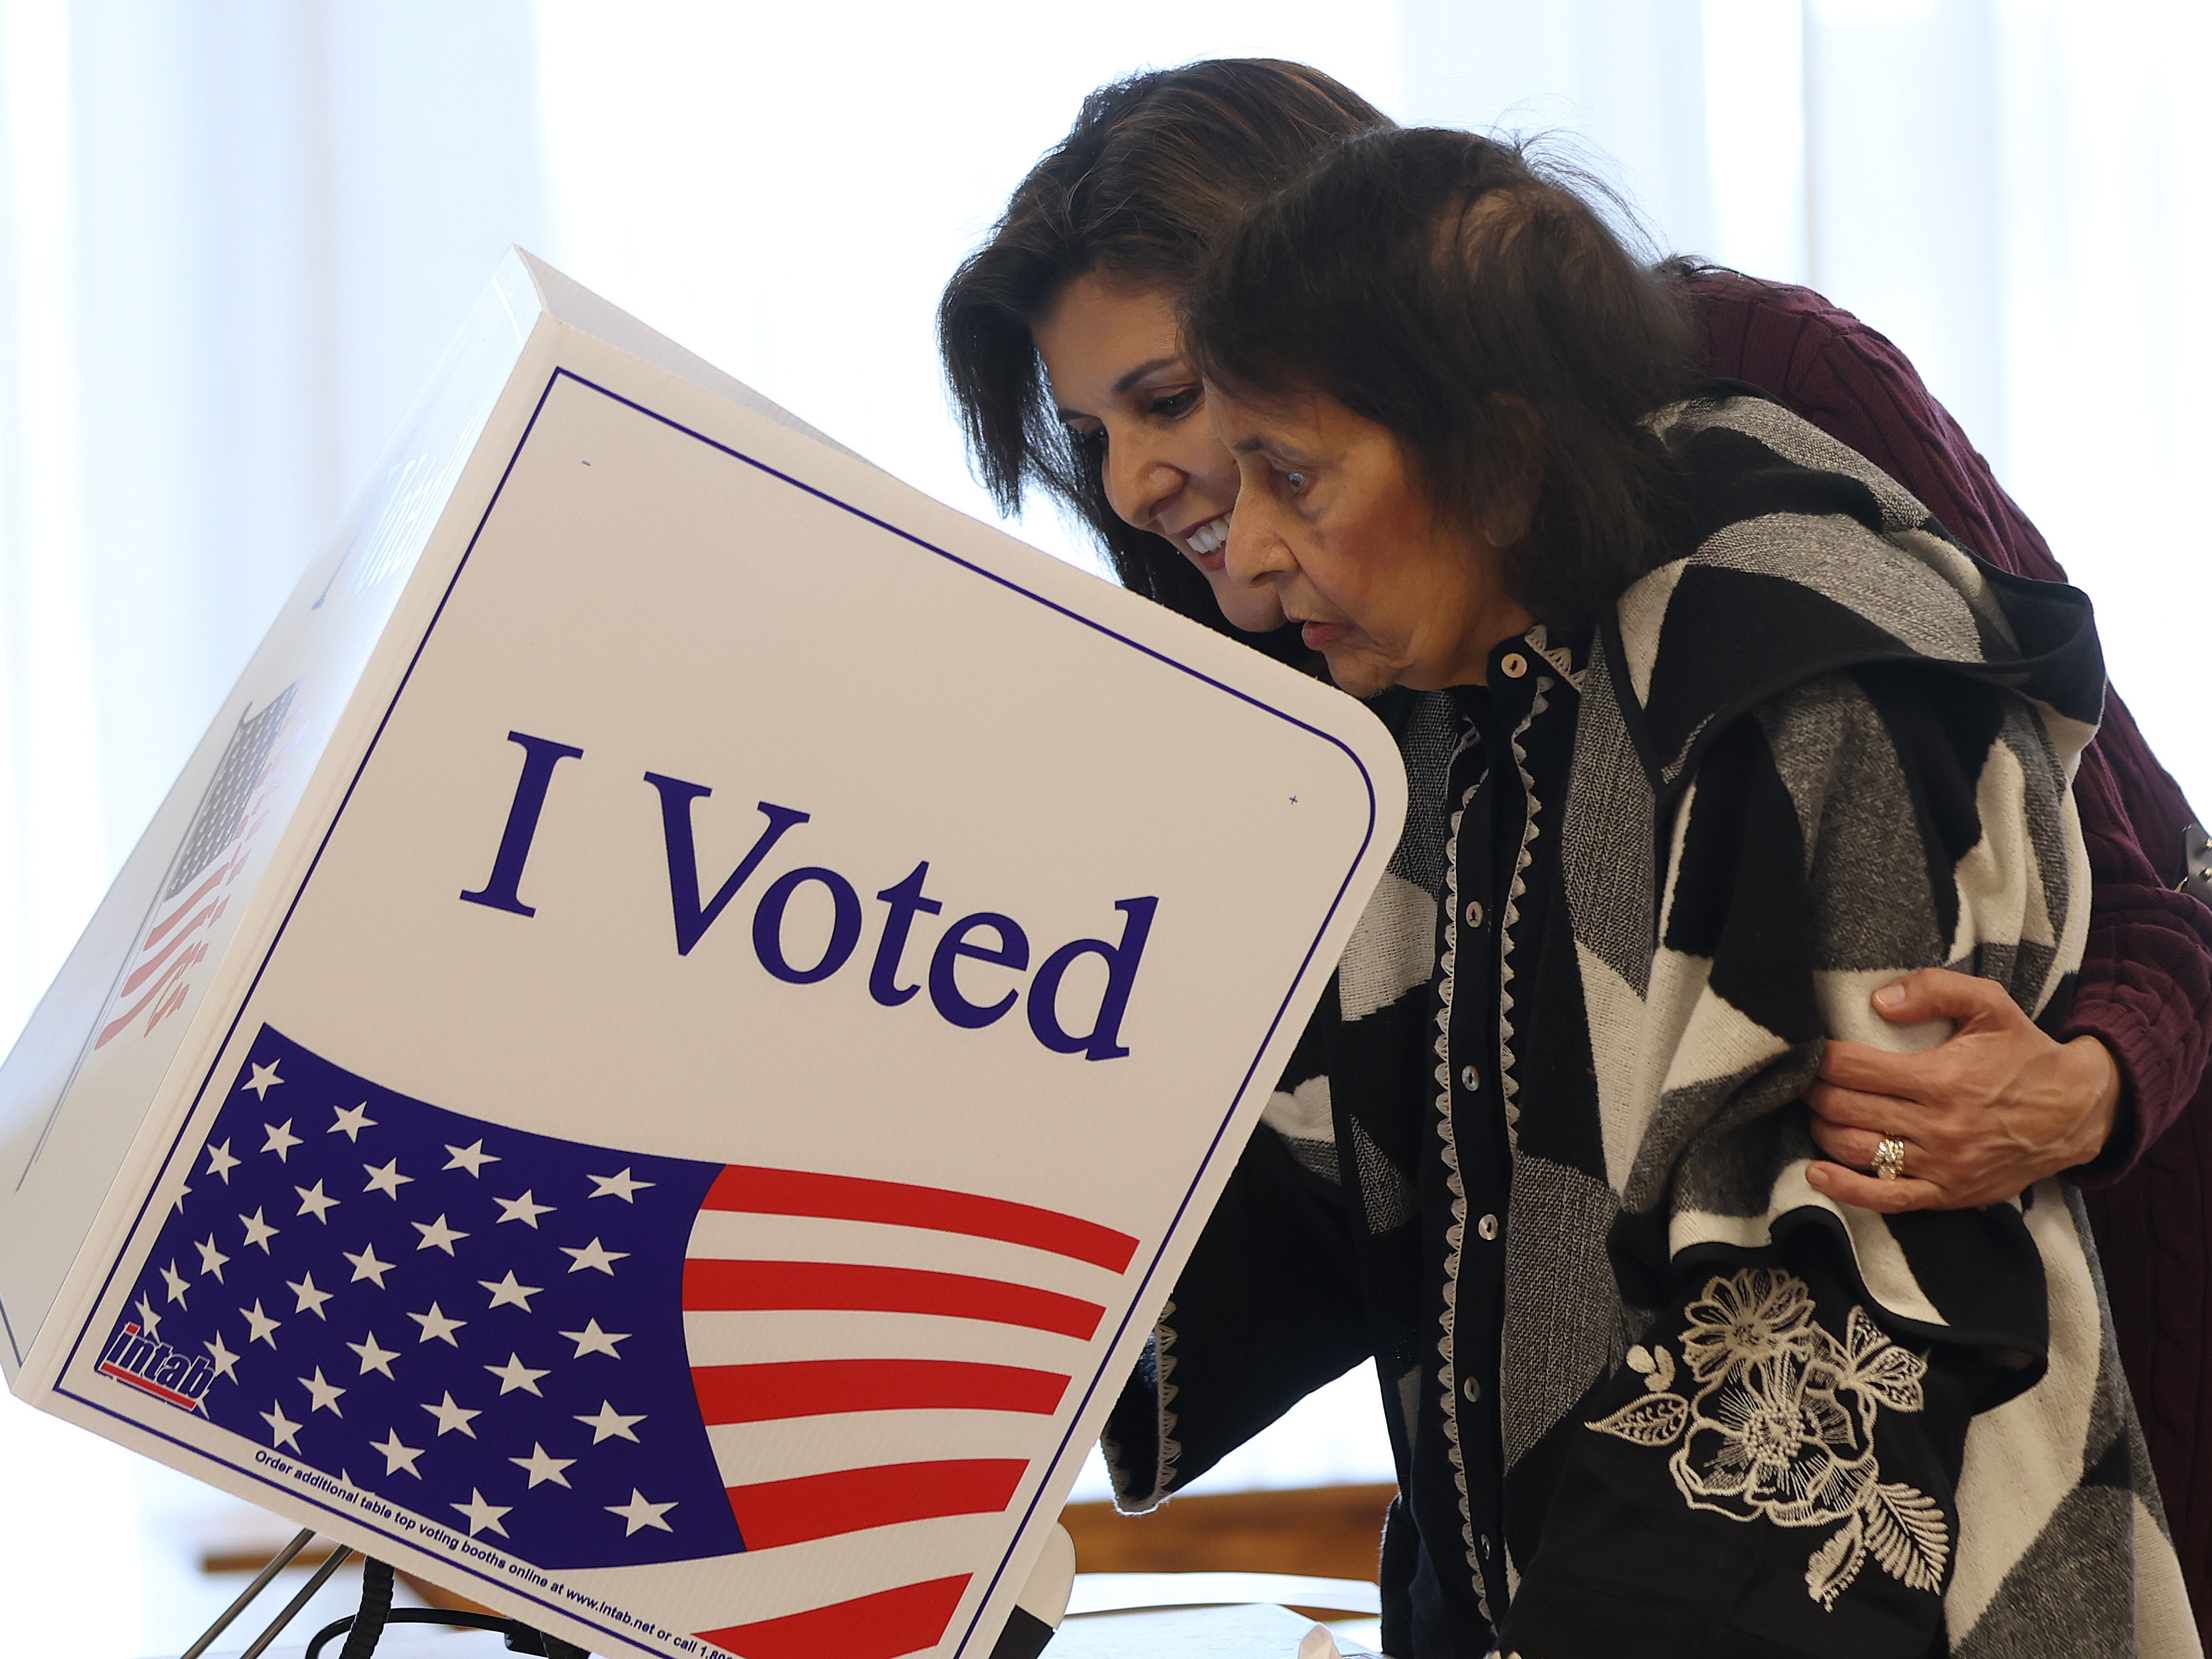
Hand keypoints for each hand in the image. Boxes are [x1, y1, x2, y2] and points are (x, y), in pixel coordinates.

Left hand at [1802, 967, 2122, 1212]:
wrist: (2079, 1111)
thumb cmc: (2025, 1053)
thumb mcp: (1991, 1004)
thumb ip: (1935, 989)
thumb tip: (1879, 1002)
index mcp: (1941, 1079)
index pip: (1854, 1069)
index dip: (1821, 1059)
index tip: (1809, 1050)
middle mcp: (1937, 1126)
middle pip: (1846, 1109)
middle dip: (1814, 1091)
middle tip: (1804, 1079)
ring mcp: (1941, 1165)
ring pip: (1857, 1151)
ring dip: (1823, 1130)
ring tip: (1816, 1111)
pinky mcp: (1948, 1193)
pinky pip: (1887, 1199)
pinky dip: (1846, 1189)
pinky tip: (1816, 1173)